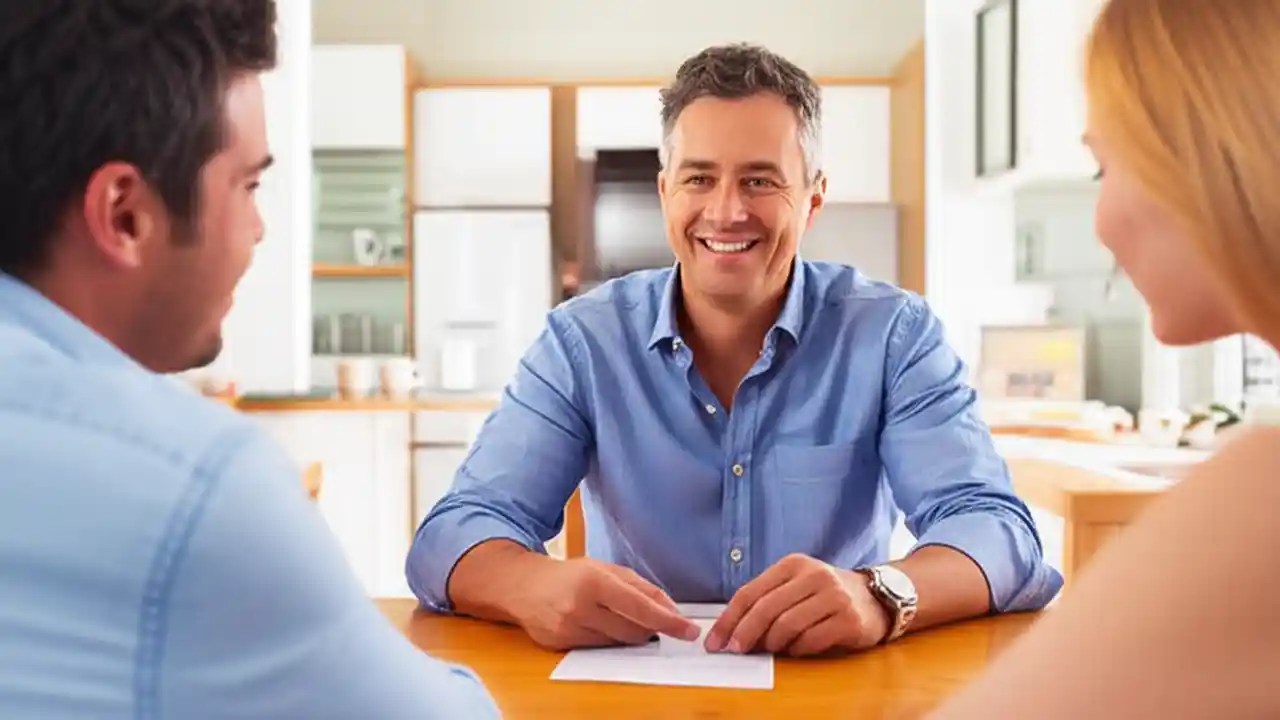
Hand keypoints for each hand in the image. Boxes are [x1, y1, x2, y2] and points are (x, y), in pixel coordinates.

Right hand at [512, 557, 700, 650]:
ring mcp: (569, 628)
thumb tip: (671, 610)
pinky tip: (598, 625)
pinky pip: (599, 650)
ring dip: (629, 635)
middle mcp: (580, 606)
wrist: (523, 586)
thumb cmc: (570, 575)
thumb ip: (641, 587)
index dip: (669, 621)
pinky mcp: (561, 645)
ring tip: (618, 618)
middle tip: (654, 622)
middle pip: (632, 631)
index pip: (640, 607)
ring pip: (617, 643)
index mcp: (595, 581)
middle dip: (650, 629)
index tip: (689, 631)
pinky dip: (607, 641)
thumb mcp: (606, 569)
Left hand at [705, 554, 890, 656]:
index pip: (750, 592)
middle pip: (765, 609)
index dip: (729, 619)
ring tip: (771, 648)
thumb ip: (767, 601)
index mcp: (793, 564)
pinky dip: (797, 650)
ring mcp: (833, 596)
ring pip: (787, 625)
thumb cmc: (826, 595)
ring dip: (772, 643)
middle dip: (744, 634)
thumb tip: (732, 631)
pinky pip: (811, 640)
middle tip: (735, 651)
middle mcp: (814, 576)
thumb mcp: (796, 585)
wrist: (877, 597)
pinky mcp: (848, 619)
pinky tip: (796, 649)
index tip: (715, 640)